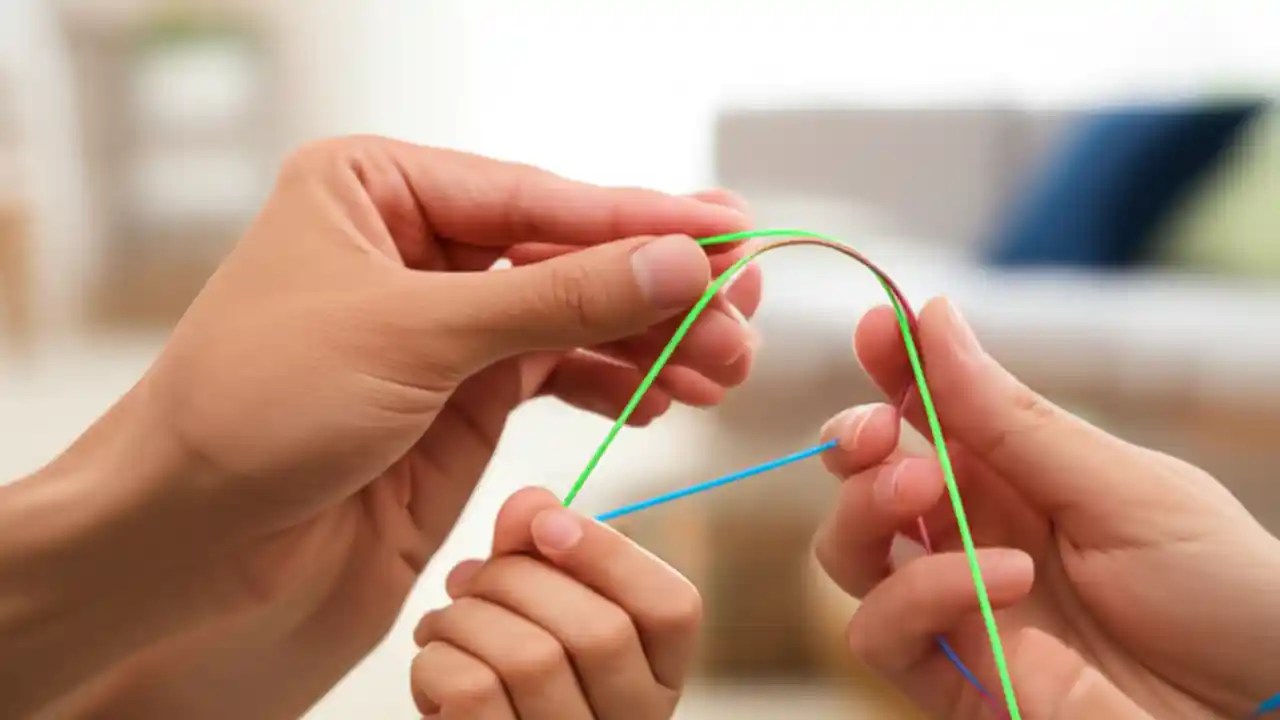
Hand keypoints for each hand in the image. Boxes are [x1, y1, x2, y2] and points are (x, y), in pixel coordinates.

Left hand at [8, 137, 757, 716]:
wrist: (187, 546)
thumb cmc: (257, 409)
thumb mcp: (416, 335)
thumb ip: (557, 298)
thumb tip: (680, 262)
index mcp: (374, 190)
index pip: (535, 198)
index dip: (638, 220)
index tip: (727, 233)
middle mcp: (407, 249)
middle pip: (561, 255)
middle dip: (653, 288)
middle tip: (741, 312)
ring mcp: (433, 328)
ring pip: (564, 319)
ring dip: (644, 342)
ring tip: (723, 367)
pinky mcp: (450, 401)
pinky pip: (548, 374)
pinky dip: (606, 384)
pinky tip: (660, 396)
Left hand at [411, 488, 698, 718]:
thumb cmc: (499, 667)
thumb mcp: (532, 604)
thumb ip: (538, 548)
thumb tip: (533, 504)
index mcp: (654, 673)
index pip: (672, 608)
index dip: (612, 554)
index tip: (547, 524)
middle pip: (601, 630)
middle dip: (516, 579)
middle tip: (472, 580)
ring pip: (531, 659)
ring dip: (466, 620)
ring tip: (444, 623)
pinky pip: (474, 691)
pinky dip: (436, 661)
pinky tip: (433, 666)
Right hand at [813, 298, 1279, 718]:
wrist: (1268, 711)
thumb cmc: (1223, 592)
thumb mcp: (1126, 490)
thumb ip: (1013, 420)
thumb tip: (932, 315)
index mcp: (1012, 478)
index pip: (925, 412)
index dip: (890, 367)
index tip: (881, 324)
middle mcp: (970, 538)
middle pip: (862, 482)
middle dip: (852, 444)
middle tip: (879, 432)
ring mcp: (955, 609)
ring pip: (848, 554)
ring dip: (868, 510)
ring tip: (928, 489)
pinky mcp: (951, 680)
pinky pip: (882, 634)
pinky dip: (923, 595)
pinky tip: (1004, 579)